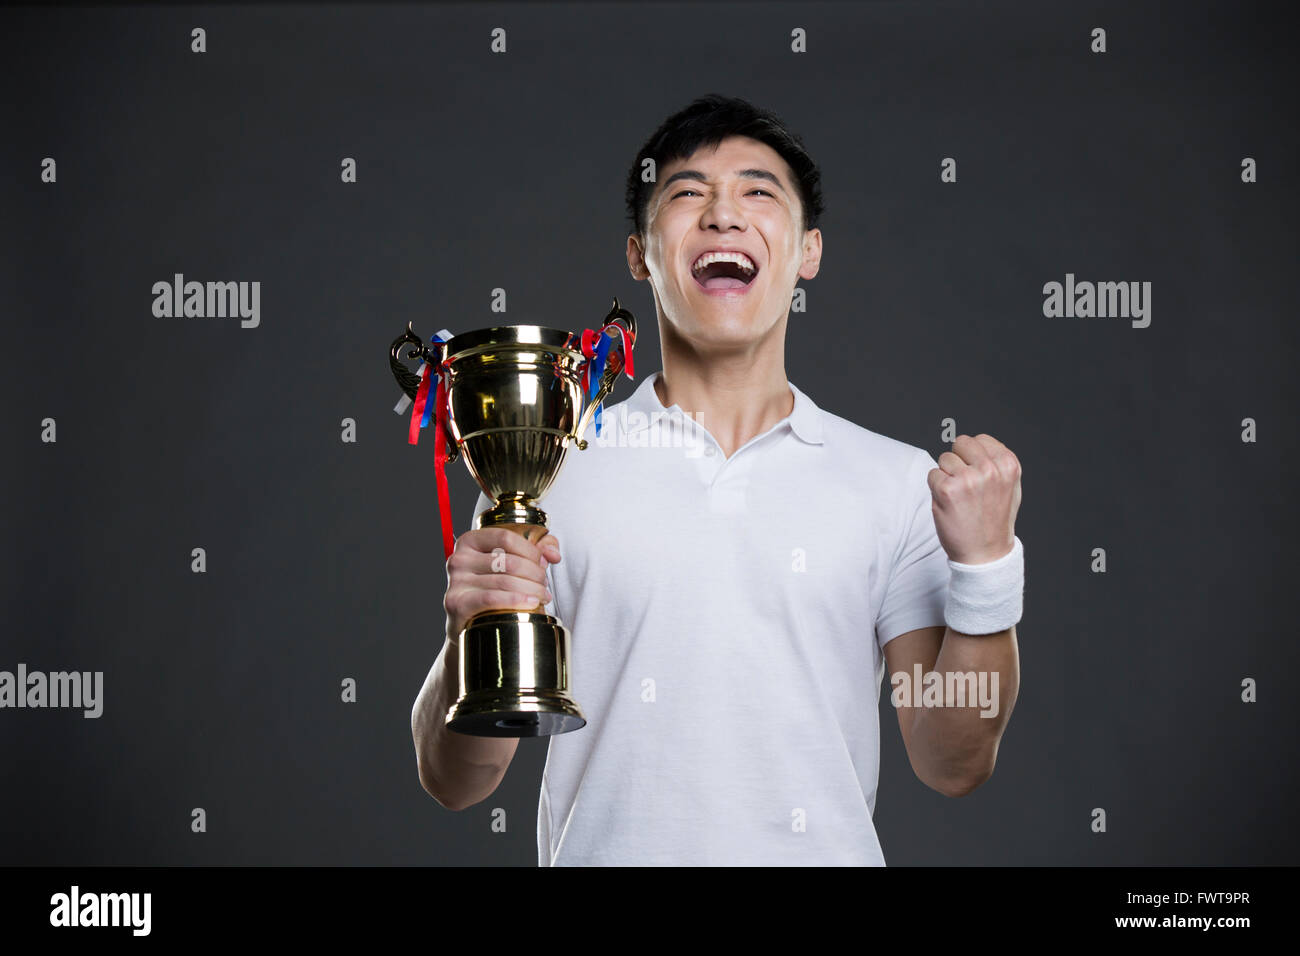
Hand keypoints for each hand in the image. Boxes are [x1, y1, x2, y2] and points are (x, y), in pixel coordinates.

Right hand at [443, 528, 561, 642]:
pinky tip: (531, 603)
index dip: (530, 550)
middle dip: (535, 574)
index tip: (543, 564)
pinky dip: (516, 600)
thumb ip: (536, 548)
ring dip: (531, 589)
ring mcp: (456, 582)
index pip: (506, 538)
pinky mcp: (457, 604)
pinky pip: (492, 598)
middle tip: (544, 585)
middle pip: (508, 561)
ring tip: (542, 596)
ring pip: (505, 581)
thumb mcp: (511, 561)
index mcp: (469, 542)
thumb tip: (552, 554)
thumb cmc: (491, 588)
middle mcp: (459, 559)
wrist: (469, 623)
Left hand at [927, 434, 1021, 564]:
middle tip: (965, 485)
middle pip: (960, 443)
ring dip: (946, 475)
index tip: (977, 475)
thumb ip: (998, 463)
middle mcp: (989, 469)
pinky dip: (936, 488)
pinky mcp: (947, 489)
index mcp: (1008, 464)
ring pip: (944, 459)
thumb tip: (979, 443)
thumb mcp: (1010, 487)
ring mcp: (967, 478)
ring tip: (960, 497)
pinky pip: (932, 474)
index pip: (980, 440)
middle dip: (959, 460)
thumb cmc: (995, 521)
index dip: (973, 456)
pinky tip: (950, 504)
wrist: (985, 553)